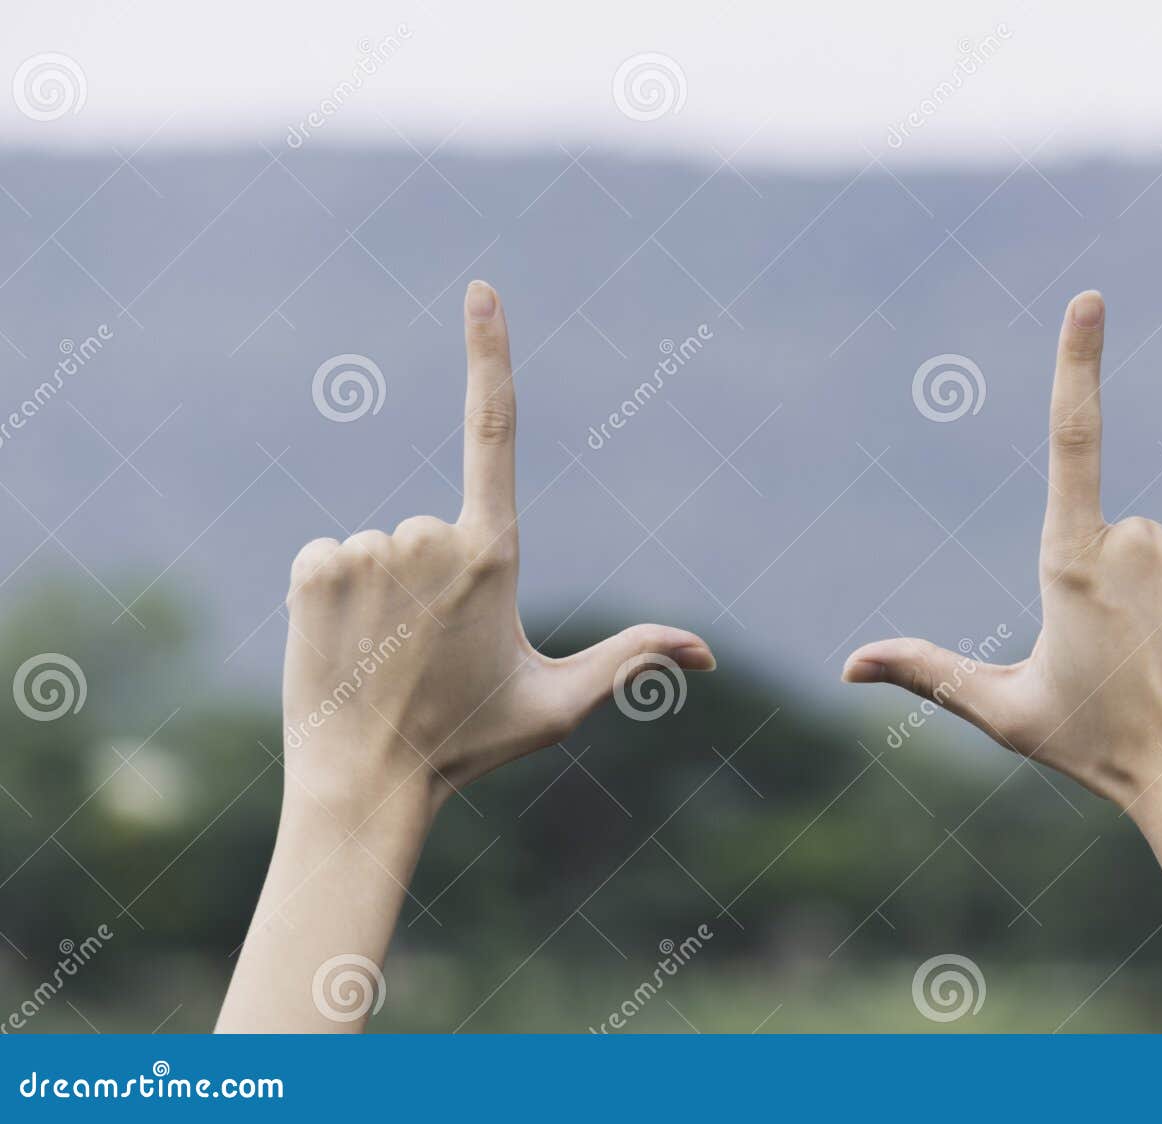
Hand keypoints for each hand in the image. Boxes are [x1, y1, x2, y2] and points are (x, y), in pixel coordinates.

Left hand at [283, 280, 714, 820]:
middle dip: (432, 578)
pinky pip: (326, 556)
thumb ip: (630, 659)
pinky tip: (342, 645)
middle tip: (427, 651)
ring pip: (380, 545)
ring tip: (385, 655)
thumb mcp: (559, 703)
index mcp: (492, 555)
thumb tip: (704, 653)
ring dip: (383, 590)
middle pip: (433, 527)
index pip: (494, 431)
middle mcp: (429, 537)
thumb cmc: (469, 741)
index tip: (480, 292)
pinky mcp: (313, 567)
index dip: (489, 354)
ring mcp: (367, 549)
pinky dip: (331, 593)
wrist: (366, 784)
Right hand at [843, 290, 1161, 821]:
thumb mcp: (1004, 710)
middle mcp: (1139, 538)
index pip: (1073, 438)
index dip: (1076, 362)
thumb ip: (927, 671)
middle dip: (1115, 581)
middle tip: (1126, 657)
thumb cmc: (1098, 748)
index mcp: (1071, 562)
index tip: (1089, 300)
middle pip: (1116, 532)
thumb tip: (848, 665)